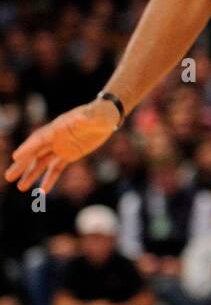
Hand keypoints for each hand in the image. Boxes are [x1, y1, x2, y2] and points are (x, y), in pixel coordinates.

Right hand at [5, 98, 120, 193]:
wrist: (107, 116)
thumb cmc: (101, 113)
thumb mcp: (95, 116)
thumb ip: (85, 118)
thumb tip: (80, 118)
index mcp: (58, 128)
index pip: (39, 139)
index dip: (28, 147)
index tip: (16, 157)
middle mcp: (55, 138)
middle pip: (35, 153)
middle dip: (22, 165)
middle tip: (8, 176)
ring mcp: (61, 147)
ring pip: (42, 163)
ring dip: (31, 174)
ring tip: (20, 187)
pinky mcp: (69, 154)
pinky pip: (56, 169)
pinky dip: (49, 179)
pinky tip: (42, 191)